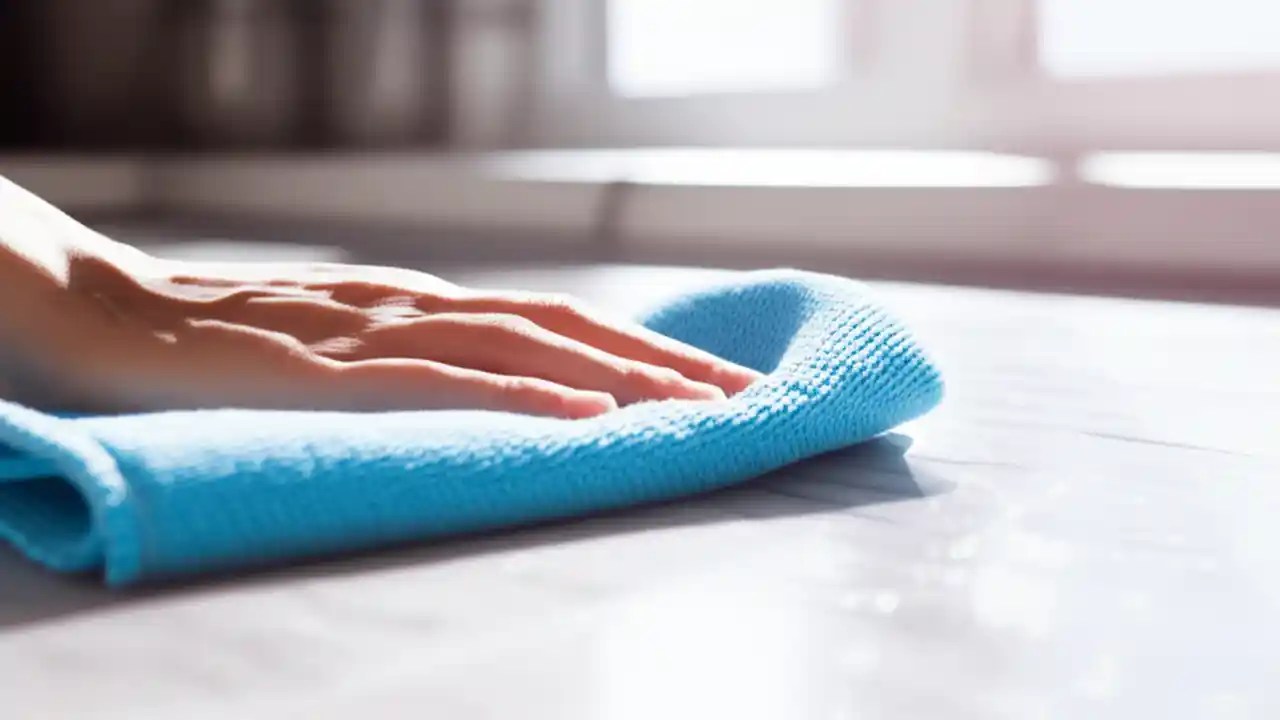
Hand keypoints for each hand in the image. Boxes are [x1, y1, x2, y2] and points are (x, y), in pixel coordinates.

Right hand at [50, 255, 759, 417]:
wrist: (115, 315)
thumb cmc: (231, 341)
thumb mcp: (346, 347)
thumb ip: (417, 360)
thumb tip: (494, 388)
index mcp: (426, 305)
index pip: (559, 322)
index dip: (641, 347)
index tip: (712, 381)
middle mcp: (419, 305)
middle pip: (567, 324)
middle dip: (661, 359)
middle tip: (742, 393)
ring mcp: (379, 330)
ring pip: (524, 343)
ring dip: (616, 372)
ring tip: (693, 404)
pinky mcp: (331, 368)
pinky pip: (442, 378)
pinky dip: (521, 392)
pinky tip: (582, 411)